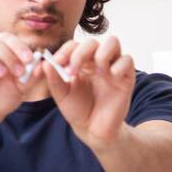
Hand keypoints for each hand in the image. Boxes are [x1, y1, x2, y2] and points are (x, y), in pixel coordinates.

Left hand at [46, 36, 136, 152]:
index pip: (74, 45)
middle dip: (80, 54)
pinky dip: (118, 65)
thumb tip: (44, 63)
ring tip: (97, 72)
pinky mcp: (126, 77)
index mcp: (81, 62)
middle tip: (72, 72)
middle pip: (92, 42)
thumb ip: (54, 79)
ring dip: (102, 53)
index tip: (57, 62)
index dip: (65, 51)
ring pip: (113, 42)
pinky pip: (128, 60)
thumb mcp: (62, 95)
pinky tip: (111, 77)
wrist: (94, 129)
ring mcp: (112, 67)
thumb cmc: (78, 110)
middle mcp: (97, 61)